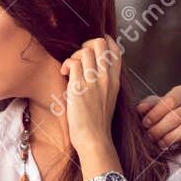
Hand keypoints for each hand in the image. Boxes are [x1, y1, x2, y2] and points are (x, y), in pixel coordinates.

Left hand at [60, 36, 120, 151]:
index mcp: (115, 80)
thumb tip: (93, 68)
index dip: (104, 41)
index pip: (115, 49)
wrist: (94, 138)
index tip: (91, 47)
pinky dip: (66, 65)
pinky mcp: (79, 87)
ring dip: (74, 56)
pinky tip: (64, 75)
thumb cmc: (97, 121)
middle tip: (79, 58)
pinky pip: (72, 62)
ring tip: (70, 70)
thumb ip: (104, 82)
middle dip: (86, 44)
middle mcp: (107, 77)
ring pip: (85, 51)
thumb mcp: (108, 98)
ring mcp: (94, 81)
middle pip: (100, 43)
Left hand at [137, 85, 180, 147]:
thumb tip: (139, 109)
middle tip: (150, 137)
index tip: (145, 123)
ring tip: (159, 143)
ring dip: (170, 137)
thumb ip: (148, 106)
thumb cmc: (167, 117)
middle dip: (160, 128)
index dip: (156, 113)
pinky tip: (177, 145)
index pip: (170, 100)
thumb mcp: (157, 109)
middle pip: (177, 115)